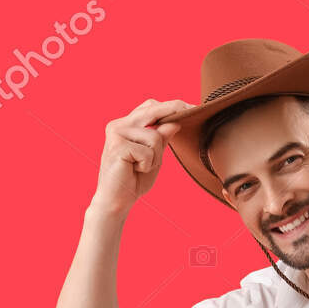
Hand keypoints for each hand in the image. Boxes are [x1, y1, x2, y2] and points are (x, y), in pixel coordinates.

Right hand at [90, 97, 195, 214]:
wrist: (116, 201)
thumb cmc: (133, 180)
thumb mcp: (154, 157)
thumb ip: (161, 139)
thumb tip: (175, 122)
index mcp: (125, 125)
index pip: (149, 108)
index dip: (170, 106)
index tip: (190, 106)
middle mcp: (119, 125)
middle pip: (152, 111)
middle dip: (173, 111)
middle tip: (192, 108)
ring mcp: (116, 134)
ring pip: (154, 137)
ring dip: (155, 157)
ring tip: (141, 167)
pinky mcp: (118, 146)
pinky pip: (147, 152)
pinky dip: (147, 165)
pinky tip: (135, 171)